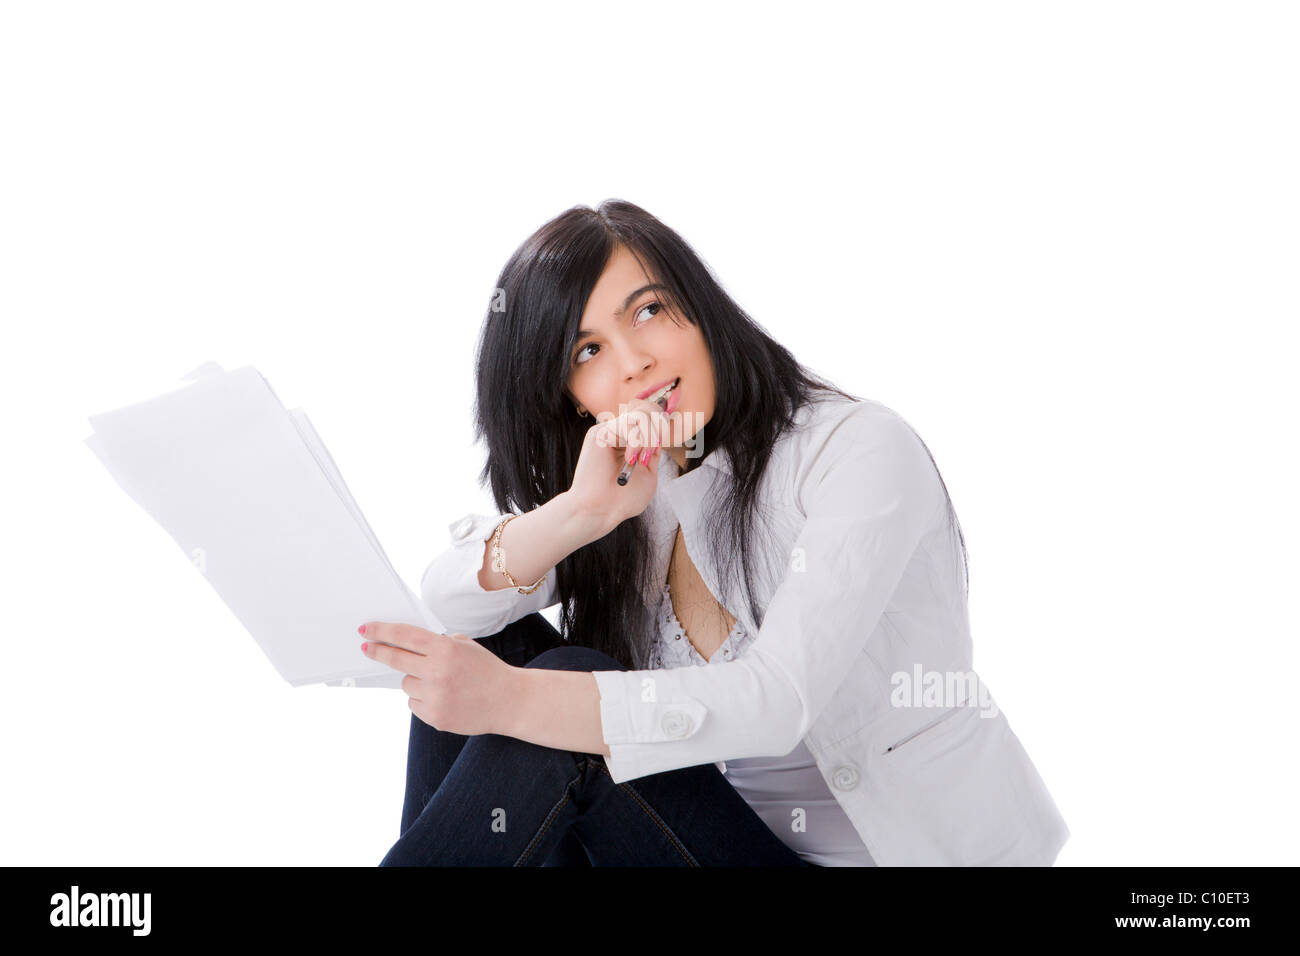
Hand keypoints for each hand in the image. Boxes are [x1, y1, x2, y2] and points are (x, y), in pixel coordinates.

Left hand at [360, 622, 517, 735]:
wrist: (508, 701)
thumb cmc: (486, 671)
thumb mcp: (466, 646)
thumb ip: (438, 643)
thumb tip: (406, 644)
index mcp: (446, 650)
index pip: (405, 636)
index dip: (382, 631)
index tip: (366, 630)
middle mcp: (438, 672)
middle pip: (396, 660)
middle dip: (378, 652)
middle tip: (367, 648)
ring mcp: (435, 697)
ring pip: (406, 684)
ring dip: (415, 680)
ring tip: (441, 683)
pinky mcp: (434, 717)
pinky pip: (414, 704)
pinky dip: (423, 699)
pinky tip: (444, 698)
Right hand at [568, 397, 672, 530]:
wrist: (600, 510)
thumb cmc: (623, 500)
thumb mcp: (648, 475)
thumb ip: (654, 454)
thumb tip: (659, 434)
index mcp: (631, 445)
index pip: (651, 420)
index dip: (661, 425)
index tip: (660, 445)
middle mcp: (619, 435)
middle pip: (648, 411)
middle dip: (658, 429)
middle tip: (651, 453)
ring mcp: (610, 432)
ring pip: (641, 414)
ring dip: (648, 437)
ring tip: (639, 458)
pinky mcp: (600, 432)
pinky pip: (629, 421)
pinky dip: (637, 439)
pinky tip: (630, 457)